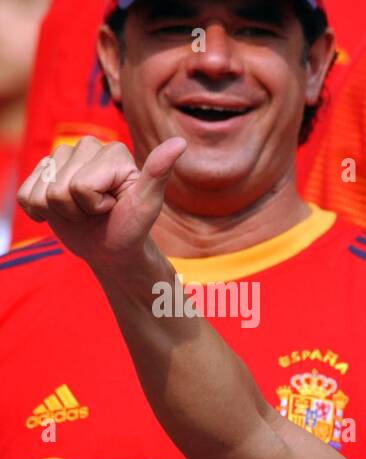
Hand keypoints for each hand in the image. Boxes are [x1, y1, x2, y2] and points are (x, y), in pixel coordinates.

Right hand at [16, 135, 186, 270]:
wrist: (113, 248)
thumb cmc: (133, 227)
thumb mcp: (148, 204)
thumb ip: (158, 172)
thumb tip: (179, 142)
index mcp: (111, 150)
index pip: (82, 185)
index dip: (96, 204)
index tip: (113, 206)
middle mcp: (85, 146)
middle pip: (59, 188)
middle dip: (78, 209)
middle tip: (98, 213)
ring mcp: (60, 158)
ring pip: (40, 193)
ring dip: (60, 212)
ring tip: (84, 212)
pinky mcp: (41, 174)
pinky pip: (25, 196)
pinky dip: (40, 213)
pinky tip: (61, 213)